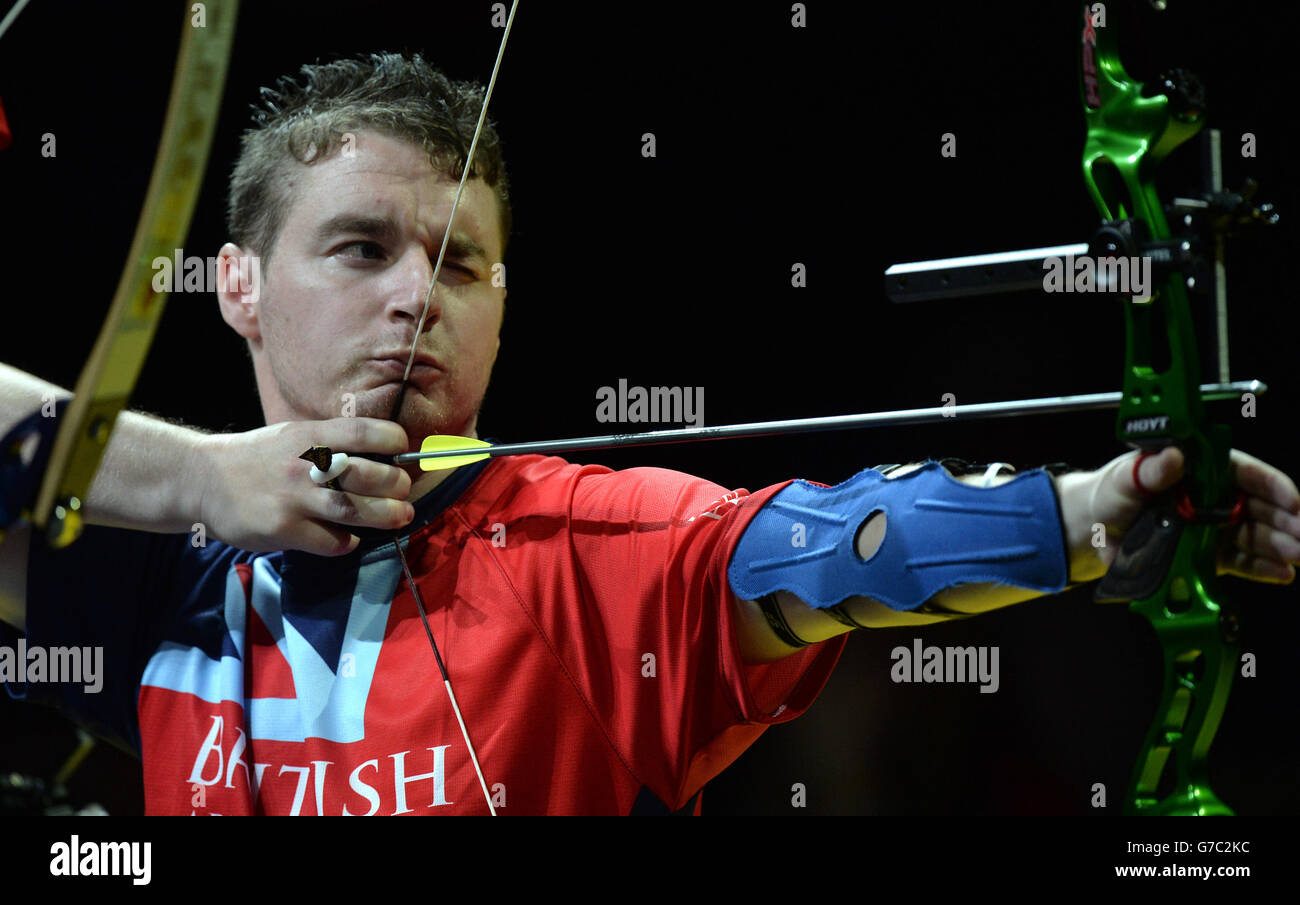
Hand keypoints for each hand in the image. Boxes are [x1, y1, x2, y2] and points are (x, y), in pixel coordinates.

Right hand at [192, 418, 413, 554]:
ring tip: (400, 516)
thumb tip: (380, 455)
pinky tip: (349, 537)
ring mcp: (293, 498)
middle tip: (404, 490)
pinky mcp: (284, 530)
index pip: (363, 432)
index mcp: (308, 436)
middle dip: (397, 484)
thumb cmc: (256, 458)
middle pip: (368, 475)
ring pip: (355, 510)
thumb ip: (329, 442)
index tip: (405, 450)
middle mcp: (303, 465)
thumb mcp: (291, 435)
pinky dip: (348, 541)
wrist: (200, 480)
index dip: (394, 440)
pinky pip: (332, 541)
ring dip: (386, 515)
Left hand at [1058, 447, 1299, 584]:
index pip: (1245, 472)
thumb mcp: (1125, 478)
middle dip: (1285, 519)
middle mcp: (1215, 497)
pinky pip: (1240, 561)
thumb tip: (1173, 457)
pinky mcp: (1210, 554)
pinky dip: (1262, 568)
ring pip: (1255, 534)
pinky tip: (1281, 573)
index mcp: (1201, 469)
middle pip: (1259, 505)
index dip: (1273, 484)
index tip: (1292, 499)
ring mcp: (1215, 527)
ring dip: (1278, 545)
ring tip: (1295, 555)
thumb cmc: (1113, 493)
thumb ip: (1149, 470)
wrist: (1095, 527)